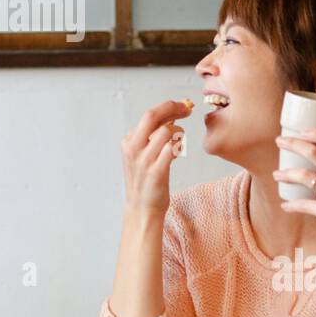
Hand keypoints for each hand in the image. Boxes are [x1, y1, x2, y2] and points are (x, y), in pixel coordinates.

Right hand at [121, 98, 192, 215]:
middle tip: (187, 109)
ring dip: (179, 132)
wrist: (142, 209)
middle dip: (172, 108)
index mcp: (128, 142)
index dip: (168, 107)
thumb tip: (172, 116)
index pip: (149, 115)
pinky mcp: (156, 173)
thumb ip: (153, 136)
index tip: (182, 107)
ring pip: (165, 131)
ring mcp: (143, 161)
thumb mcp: (142, 155)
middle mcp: (133, 149)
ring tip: (180, 140)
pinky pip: (171, 149)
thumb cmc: (146, 181)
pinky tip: (179, 151)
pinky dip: (179, 146)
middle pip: (151, 116)